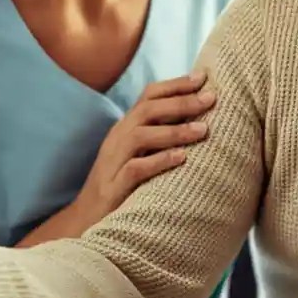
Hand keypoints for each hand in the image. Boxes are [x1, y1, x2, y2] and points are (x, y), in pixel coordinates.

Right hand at [79, 72, 215, 219]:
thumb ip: (160, 135)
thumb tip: (197, 118)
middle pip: (148, 110)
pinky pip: (135, 168)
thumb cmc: (121, 185)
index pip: (149, 96)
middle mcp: (118, 139)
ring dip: (174, 131)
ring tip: (203, 130)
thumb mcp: (139, 153)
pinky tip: (182, 158)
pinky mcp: (113, 187)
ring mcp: (113, 162)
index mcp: (125, 127)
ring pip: (141, 136)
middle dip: (181, 102)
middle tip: (211, 98)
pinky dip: (159, 161)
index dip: (175, 85)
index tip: (203, 77)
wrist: (86, 220)